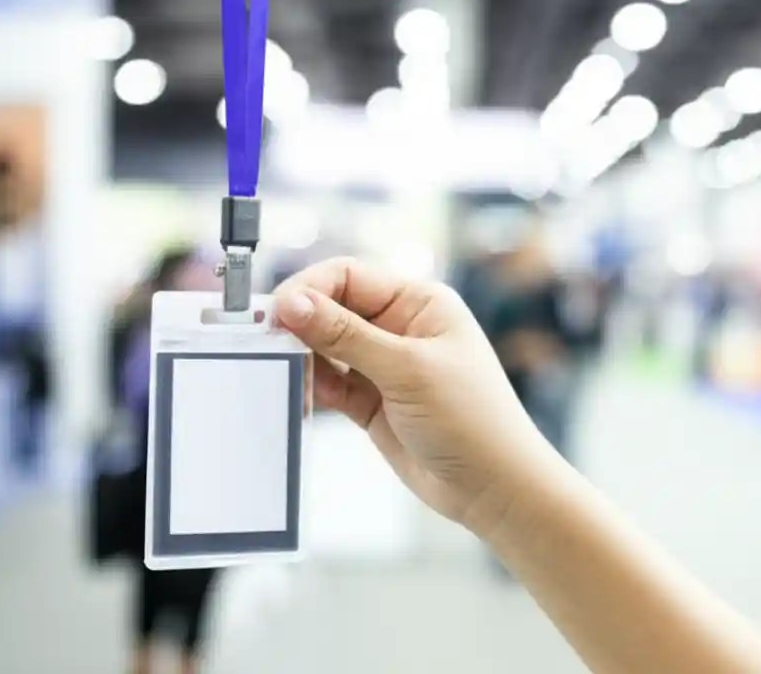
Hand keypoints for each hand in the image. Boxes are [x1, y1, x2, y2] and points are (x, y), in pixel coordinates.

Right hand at [274, 258, 559, 538]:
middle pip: (332, 308)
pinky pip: (330, 383)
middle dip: (299, 323)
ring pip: (326, 347)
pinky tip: (300, 395)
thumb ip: (346, 336)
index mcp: (420, 302)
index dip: (309, 288)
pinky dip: (312, 387)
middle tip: (267, 344)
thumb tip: (293, 302)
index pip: (349, 276)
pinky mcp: (372, 401)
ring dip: (302, 357)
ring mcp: (385, 365)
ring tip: (282, 372)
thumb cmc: (472, 419)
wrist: (494, 486)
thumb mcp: (408, 370)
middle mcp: (401, 326)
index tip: (278, 313)